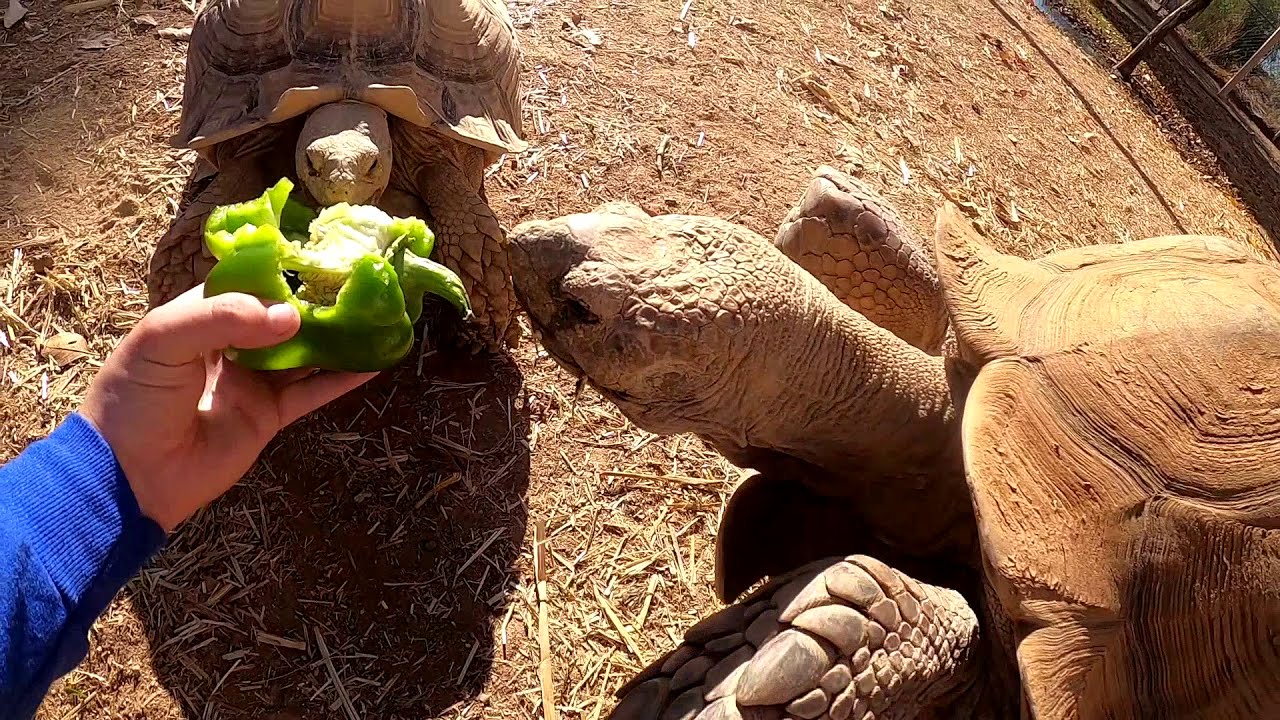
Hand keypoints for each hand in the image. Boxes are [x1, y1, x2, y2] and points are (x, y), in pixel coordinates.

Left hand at [80, 285, 378, 531]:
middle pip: (282, 317)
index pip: (247, 283)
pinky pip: (312, 393)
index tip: (320, 255)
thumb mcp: (163, 340)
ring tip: (375, 315)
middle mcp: (230, 345)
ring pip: (304, 353)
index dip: (281, 270)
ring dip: (337, 337)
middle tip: (357, 283)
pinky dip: (342, 379)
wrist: (129, 476)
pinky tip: (374, 363)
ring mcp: (253, 381)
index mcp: (199, 316)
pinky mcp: (270, 416)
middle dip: (316, 301)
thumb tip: (291, 316)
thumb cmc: (134, 398)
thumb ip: (224, 318)